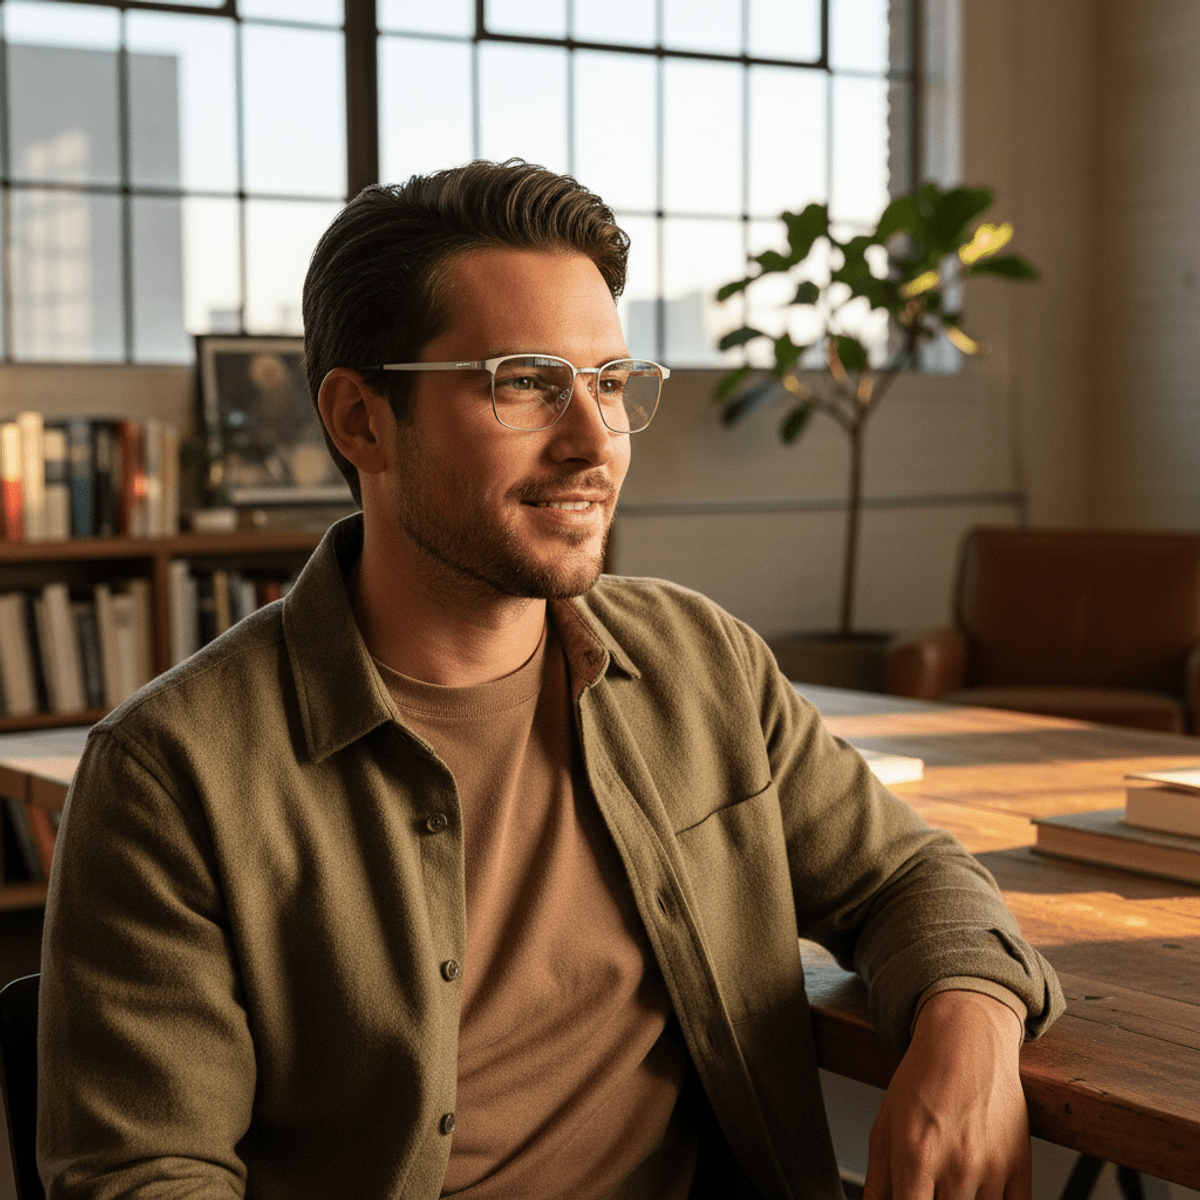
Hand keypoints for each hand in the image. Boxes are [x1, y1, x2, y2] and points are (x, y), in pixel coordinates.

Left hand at [864, 989, 1029, 1199]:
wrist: (967, 1040)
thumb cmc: (922, 1079)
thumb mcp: (884, 1124)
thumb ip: (877, 1180)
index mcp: (916, 1157)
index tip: (910, 1199)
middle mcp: (957, 1166)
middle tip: (929, 1187)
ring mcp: (992, 1168)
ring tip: (950, 1184)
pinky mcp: (1020, 1166)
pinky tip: (978, 1191)